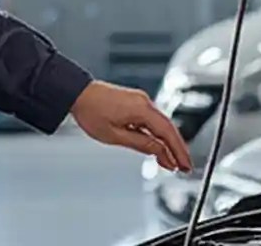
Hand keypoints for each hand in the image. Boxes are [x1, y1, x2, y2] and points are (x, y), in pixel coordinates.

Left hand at [69, 80, 192, 173]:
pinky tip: (157, 146)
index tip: (184, 165)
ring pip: (161, 124)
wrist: (75, 93)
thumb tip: (160, 151)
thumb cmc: (90, 111)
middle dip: (177, 149)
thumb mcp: (115, 136)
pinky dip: (157, 134)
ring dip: (167, 143)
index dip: (178, 151)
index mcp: (141, 109)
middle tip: (183, 166)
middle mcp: (144, 102)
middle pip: (168, 128)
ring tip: (171, 162)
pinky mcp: (134, 102)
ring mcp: (140, 100)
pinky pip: (152, 120)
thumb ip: (141, 144)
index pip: (167, 132)